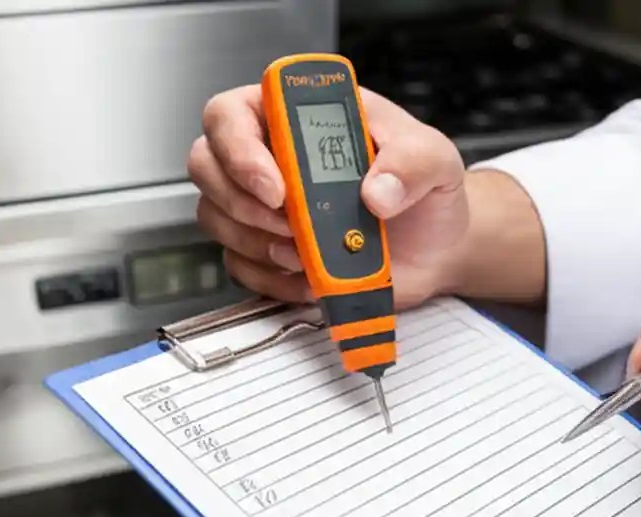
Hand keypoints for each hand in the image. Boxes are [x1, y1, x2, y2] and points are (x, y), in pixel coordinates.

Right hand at [188, 85, 480, 308]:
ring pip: (214, 217)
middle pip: (205, 164)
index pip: (232, 113)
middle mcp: (267, 155)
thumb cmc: (425, 192)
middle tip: (291, 226)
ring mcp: (259, 205)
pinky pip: (238, 265)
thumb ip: (412, 163)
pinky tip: (311, 278)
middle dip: (241, 203)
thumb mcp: (435, 160)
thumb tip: (377, 192)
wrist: (436, 248)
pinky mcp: (264, 251)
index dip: (240, 150)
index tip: (277, 189)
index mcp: (296, 116)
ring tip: (309, 253)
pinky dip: (272, 279)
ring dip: (258, 243)